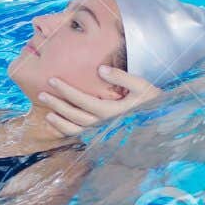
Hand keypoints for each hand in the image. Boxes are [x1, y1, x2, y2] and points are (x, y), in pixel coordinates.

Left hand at [35, 66, 160, 134]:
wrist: (164, 123)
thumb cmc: (154, 102)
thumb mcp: (142, 86)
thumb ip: (122, 77)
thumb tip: (101, 69)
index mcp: (113, 111)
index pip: (84, 101)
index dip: (67, 91)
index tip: (52, 79)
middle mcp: (106, 124)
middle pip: (75, 116)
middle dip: (57, 104)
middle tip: (41, 93)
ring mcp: (104, 132)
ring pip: (76, 129)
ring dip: (59, 121)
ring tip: (46, 112)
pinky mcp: (104, 136)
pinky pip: (82, 135)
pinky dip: (67, 131)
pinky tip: (58, 124)